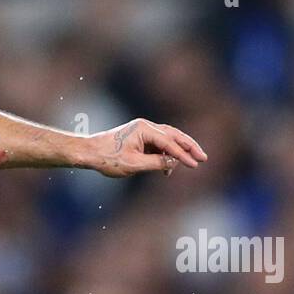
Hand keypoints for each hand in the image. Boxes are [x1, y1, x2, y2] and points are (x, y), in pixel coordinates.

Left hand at [87, 119, 206, 177]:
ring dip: (179, 150)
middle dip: (189, 147)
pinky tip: (168, 168)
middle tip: (203, 158)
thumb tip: (174, 163)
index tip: (195, 164)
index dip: (183, 154)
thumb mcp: (133, 165)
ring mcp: (143, 130)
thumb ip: (156, 163)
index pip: (169, 142)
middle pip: (174, 135)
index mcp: (144, 129)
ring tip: (191, 162)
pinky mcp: (140, 137)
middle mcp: (146, 126)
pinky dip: (166, 154)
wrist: (89, 152)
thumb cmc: (108, 158)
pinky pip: (159, 144)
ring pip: (168, 139)